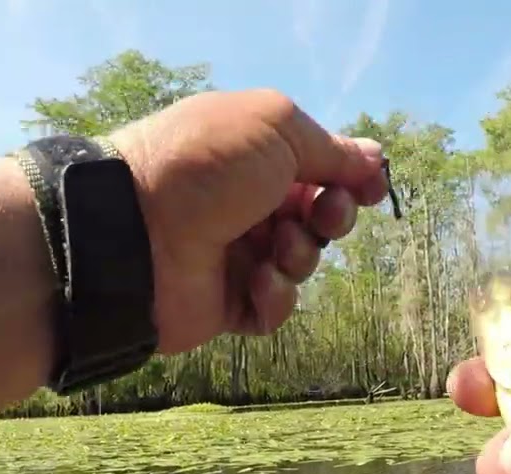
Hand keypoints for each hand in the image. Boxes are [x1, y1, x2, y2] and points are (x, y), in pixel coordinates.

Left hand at [108, 89, 389, 353]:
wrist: (135, 233)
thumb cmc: (205, 166)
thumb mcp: (275, 129)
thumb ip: (330, 147)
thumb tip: (375, 158)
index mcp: (250, 155)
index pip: (317, 167)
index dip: (349, 177)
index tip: (372, 187)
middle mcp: (243, 202)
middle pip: (317, 214)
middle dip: (333, 215)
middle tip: (324, 215)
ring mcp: (234, 253)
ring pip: (302, 261)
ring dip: (301, 253)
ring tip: (274, 246)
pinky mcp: (226, 303)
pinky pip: (274, 307)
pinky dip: (275, 295)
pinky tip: (256, 280)